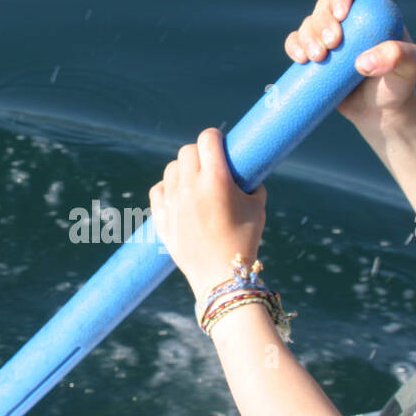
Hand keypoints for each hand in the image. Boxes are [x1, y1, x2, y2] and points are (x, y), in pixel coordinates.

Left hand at [148, 128, 266, 298]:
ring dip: (183, 170)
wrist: (220, 277)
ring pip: (172, 168)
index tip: (220, 145)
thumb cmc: (244, 241)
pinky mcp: (160, 216)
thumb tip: (244, 169)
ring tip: (195, 183)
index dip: (215, 138)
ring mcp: (172, 201)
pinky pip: (158, 188)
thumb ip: (250, 182)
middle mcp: (191, 187)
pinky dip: (168, 188)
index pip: (207, 139)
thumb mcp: (258, 207)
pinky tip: (179, 196)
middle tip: (210, 166)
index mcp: (216, 180)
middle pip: (187, 151)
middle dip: (200, 154)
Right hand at [284, 0, 415, 127]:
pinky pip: (296, 42)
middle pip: (326, 3)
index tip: (340, 15)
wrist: (381, 111)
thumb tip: (362, 61)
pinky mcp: (316, 53)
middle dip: (322, 21)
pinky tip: (300, 58)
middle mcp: (350, 17)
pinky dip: (294, 46)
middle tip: (332, 45)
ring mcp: (330, 35)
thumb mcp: (410, 68)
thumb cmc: (399, 84)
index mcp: (374, 8)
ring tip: (317, 58)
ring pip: (309, 22)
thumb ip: (399, 57)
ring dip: (307, 36)